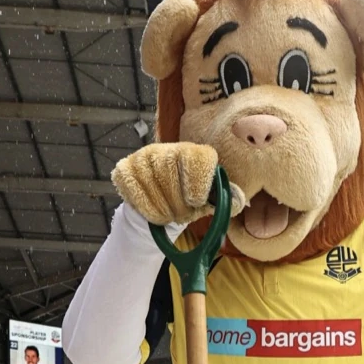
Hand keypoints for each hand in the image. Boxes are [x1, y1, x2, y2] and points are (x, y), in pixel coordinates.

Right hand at [111, 143, 244, 225]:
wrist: (159, 203)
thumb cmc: (187, 200)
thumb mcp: (209, 201)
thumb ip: (226, 200)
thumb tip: (239, 201)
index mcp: (193, 151)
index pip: (198, 160)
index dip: (198, 186)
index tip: (196, 201)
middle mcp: (166, 148)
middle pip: (173, 179)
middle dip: (179, 207)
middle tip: (181, 215)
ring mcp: (143, 157)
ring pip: (154, 191)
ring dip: (164, 212)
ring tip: (168, 214)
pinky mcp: (124, 169)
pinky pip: (136, 196)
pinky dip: (148, 211)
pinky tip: (154, 212)